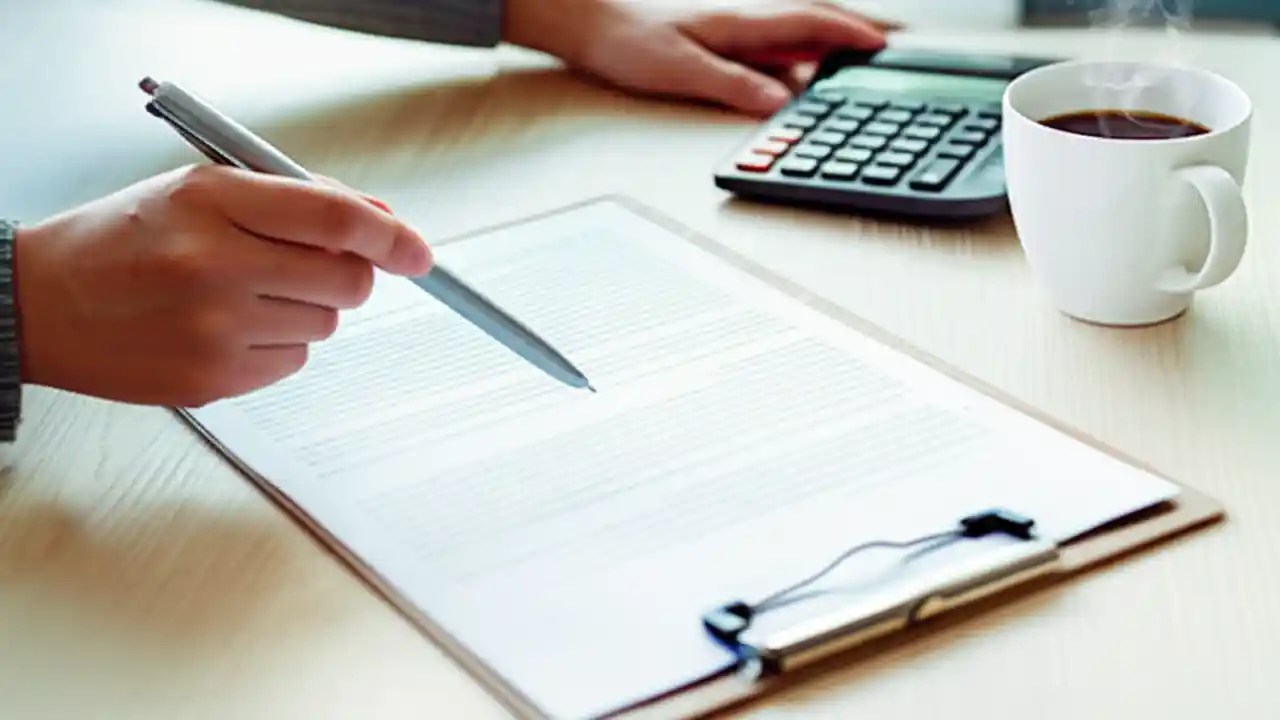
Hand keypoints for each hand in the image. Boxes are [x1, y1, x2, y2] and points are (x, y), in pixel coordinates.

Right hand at [13, 165, 431, 406]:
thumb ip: (297, 200)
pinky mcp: (214, 379)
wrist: (40, 303)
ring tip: (240, 293)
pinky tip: (228, 327)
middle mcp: (215, 265)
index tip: (417, 250)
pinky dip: (279, 344)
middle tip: (303, 264)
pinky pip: (295, 361)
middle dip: (346, 271)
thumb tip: (381, 223)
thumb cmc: (123, 240)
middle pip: (347, 278)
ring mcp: (215, 330)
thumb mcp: (202, 191)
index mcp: (212, 202)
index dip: (391, 235)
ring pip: (326, 323)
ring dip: (305, 307)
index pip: (334, 217)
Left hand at [504, 0, 893, 116]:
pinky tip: (800, 67)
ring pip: (793, 31)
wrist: (589, 22)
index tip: (883, 43)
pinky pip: (771, 42)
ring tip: (857, 56)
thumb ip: (734, 84)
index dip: (849, 32)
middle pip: (811, 20)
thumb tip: (780, 102)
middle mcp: (742, 19)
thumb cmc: (627, 40)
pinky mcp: (719, 37)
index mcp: (740, 21)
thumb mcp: (682, 69)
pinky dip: (796, 50)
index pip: (810, 21)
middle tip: (888, 43)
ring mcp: (732, 27)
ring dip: (826, 40)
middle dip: (852, 29)